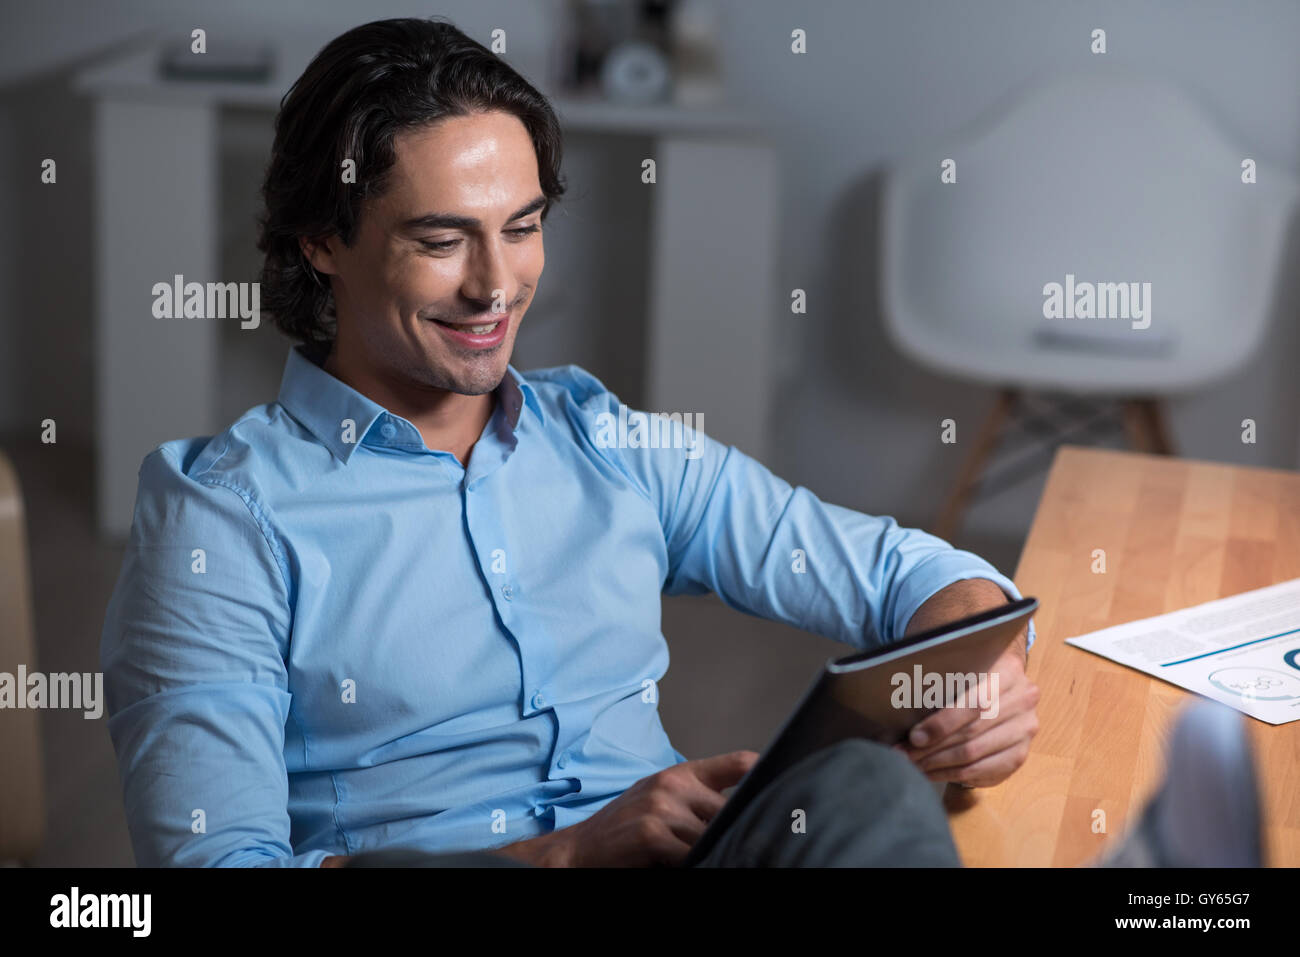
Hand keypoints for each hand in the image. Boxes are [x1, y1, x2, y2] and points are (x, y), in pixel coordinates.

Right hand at [533, 750, 758, 866]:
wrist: (581, 849)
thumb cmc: (626, 828)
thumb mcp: (661, 799)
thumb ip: (698, 798)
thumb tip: (742, 811)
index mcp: (682, 773)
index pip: (738, 764)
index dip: (766, 773)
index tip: (789, 788)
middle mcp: (674, 784)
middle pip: (730, 809)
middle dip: (738, 830)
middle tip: (756, 843)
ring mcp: (663, 807)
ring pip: (713, 836)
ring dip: (716, 851)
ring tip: (715, 856)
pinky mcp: (653, 833)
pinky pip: (692, 855)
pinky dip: (695, 863)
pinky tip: (686, 864)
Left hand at [894, 635, 1038, 786]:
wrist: (1001, 683)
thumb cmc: (968, 675)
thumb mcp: (957, 668)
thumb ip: (938, 684)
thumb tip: (900, 709)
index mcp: (1007, 671)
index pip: (974, 703)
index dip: (941, 723)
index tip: (914, 737)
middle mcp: (1023, 700)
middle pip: (972, 733)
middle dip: (933, 748)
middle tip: (903, 756)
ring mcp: (1025, 729)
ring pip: (976, 755)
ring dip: (938, 765)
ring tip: (912, 766)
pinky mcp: (1020, 754)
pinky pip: (984, 771)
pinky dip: (953, 775)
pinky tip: (932, 773)